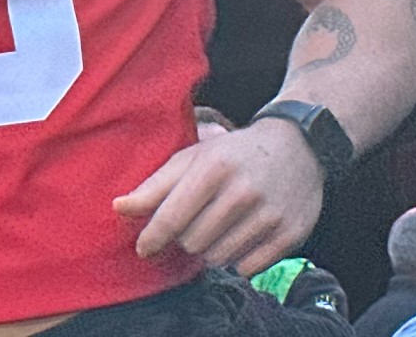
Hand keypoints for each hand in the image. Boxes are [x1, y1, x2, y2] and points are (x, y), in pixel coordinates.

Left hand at [113, 118, 323, 276]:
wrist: (297, 147)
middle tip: (196, 221)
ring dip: (211, 249)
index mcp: (214, 168)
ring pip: (218, 258)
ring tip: (219, 227)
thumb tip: (118, 208)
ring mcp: (270, 215)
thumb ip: (155, 185)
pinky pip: (247, 267)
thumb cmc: (233, 154)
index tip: (144, 248)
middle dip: (186, 237)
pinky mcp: (291, 234)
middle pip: (192, 242)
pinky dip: (238, 259)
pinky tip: (241, 236)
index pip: (172, 218)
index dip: (152, 238)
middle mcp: (243, 192)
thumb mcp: (192, 158)